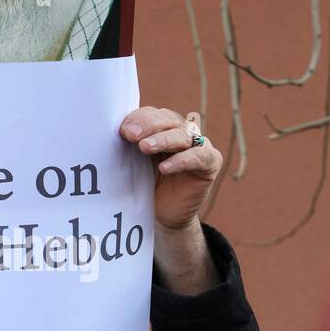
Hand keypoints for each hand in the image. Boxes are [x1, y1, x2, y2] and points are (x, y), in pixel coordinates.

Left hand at [120, 107, 221, 229]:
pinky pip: (199, 157)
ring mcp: (198, 145)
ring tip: (145, 147)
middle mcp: (181, 132)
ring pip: (183, 135)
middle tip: (131, 134)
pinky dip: (182, 160)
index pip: (152, 114)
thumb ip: (129, 146)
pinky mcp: (211, 162)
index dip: (138, 119)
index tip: (122, 130)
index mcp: (162, 128)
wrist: (163, 216)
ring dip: (163, 140)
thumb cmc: (146, 186)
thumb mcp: (134, 163)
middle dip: (149, 125)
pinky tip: (165, 167)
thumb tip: (118, 132)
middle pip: (168, 120)